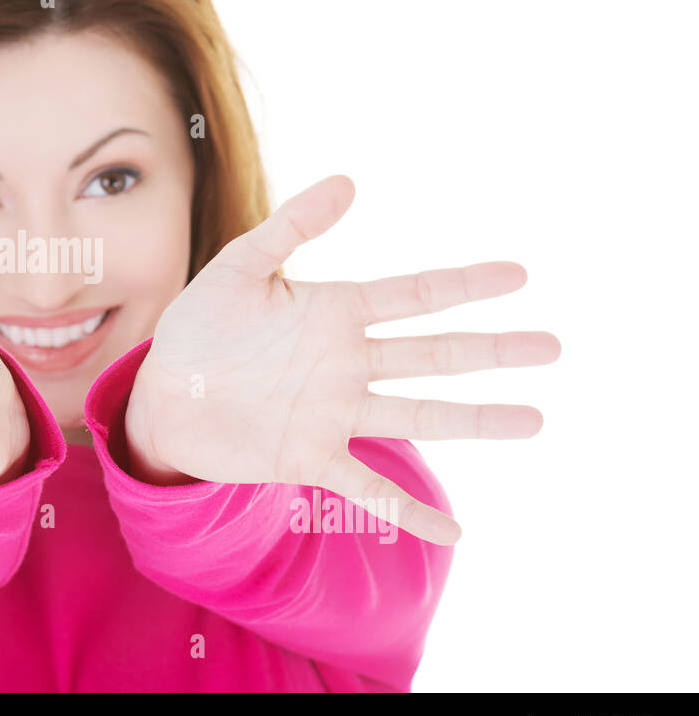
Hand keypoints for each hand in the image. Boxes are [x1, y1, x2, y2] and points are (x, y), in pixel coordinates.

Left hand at [124, 175, 559, 546]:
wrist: (163, 394)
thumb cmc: (200, 326)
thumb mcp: (239, 268)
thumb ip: (290, 227)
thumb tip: (349, 181)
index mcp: (334, 313)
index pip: (412, 295)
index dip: (463, 285)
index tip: (517, 275)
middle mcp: (346, 363)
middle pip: (432, 354)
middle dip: (492, 350)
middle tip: (552, 345)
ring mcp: (333, 413)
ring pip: (417, 414)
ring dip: (474, 419)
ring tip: (533, 420)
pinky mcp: (308, 458)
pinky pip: (367, 486)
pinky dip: (407, 511)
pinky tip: (452, 535)